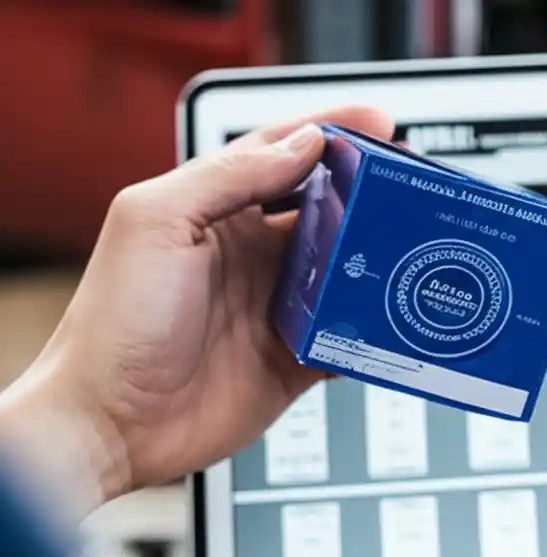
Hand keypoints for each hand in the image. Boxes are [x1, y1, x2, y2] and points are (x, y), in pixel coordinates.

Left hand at [0, 107, 393, 518]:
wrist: (110, 423)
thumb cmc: (115, 321)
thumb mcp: (157, 222)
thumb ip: (229, 176)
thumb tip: (303, 144)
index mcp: (216, 211)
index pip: (284, 156)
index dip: (332, 134)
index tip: (379, 124)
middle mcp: (251, 255)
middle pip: (327, 210)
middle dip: (370, 193)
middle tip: (411, 183)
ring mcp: (276, 307)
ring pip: (347, 270)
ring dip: (378, 257)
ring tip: (416, 243)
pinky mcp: (295, 359)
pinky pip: (349, 336)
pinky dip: (374, 327)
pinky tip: (397, 315)